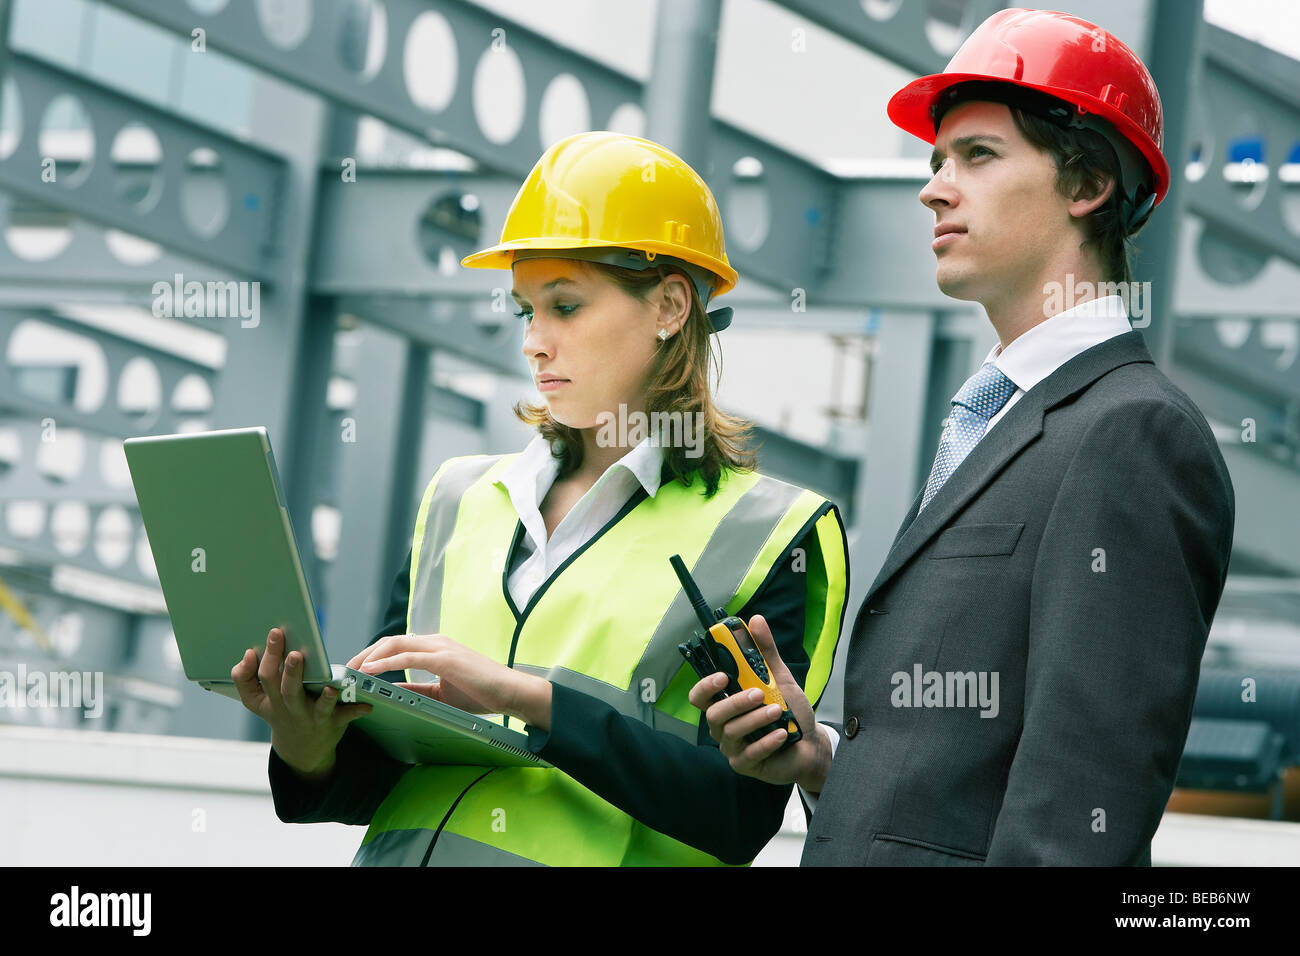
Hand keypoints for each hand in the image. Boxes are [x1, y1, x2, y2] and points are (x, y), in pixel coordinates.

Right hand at [232, 627, 373, 780]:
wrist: (300, 750)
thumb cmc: (280, 712)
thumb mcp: (255, 701)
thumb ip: (243, 678)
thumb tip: (247, 654)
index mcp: (270, 700)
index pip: (263, 679)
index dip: (264, 660)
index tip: (273, 636)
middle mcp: (290, 709)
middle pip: (288, 691)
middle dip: (291, 672)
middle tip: (295, 654)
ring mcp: (312, 718)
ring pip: (316, 708)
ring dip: (323, 698)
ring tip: (329, 687)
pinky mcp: (333, 724)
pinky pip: (346, 717)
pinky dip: (356, 711)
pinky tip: (367, 705)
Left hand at [347, 633, 550, 728]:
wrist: (509, 692)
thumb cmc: (480, 692)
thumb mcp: (440, 692)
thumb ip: (417, 688)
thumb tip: (392, 692)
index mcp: (435, 647)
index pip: (397, 645)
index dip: (374, 654)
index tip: (356, 668)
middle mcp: (435, 642)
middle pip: (391, 641)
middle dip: (365, 653)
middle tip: (347, 669)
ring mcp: (440, 647)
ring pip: (395, 644)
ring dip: (370, 656)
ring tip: (353, 670)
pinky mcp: (444, 658)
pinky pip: (408, 657)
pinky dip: (386, 663)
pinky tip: (371, 671)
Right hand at [687, 614, 831, 790]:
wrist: (811, 744)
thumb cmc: (790, 713)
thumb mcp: (779, 679)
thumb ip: (765, 652)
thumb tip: (755, 620)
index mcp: (726, 703)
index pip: (701, 696)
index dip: (706, 686)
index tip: (722, 675)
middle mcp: (723, 726)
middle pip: (714, 715)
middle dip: (736, 703)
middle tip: (759, 693)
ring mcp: (733, 747)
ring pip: (732, 733)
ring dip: (756, 719)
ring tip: (778, 711)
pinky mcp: (745, 765)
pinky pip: (750, 754)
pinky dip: (767, 742)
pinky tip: (782, 734)